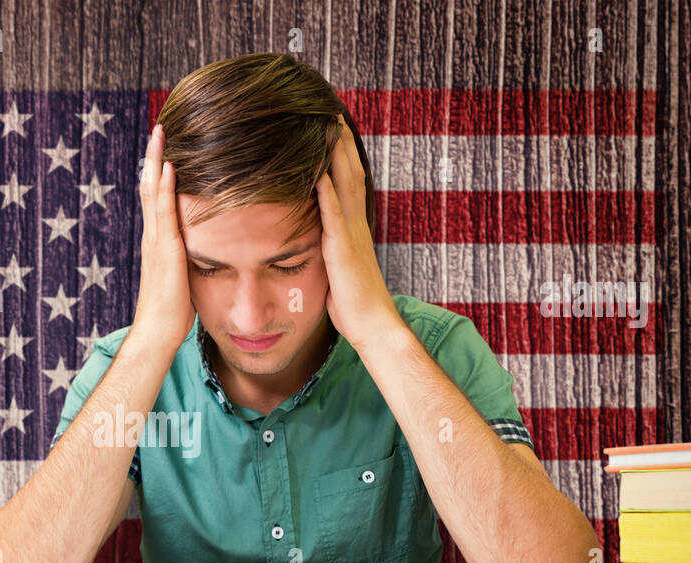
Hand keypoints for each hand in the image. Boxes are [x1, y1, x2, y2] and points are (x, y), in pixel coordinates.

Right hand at [131, 124, 195, 350]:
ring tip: (160, 133)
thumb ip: (188, 260)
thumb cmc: (173, 313)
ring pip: (153, 192)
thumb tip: (203, 250)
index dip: (159, 172)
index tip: (165, 148)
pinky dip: (165, 188)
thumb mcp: (183, 278)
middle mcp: (153, 236)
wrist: (158, 333)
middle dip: (154, 157)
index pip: (157, 199)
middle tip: (159, 127)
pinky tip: (169, 167)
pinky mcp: (165, 250)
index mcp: (158, 242)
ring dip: (156, 162)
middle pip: (150, 187)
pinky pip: (164, 213)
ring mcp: (156, 241)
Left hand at [315, 115, 403, 343]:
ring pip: (345, 186)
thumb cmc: (354, 301)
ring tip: (326, 127)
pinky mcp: (342, 251)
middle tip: (330, 109)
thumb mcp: (340, 264)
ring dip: (336, 156)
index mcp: (353, 225)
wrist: (373, 324)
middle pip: (349, 172)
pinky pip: (334, 218)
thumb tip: (321, 234)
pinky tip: (318, 174)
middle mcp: (355, 224)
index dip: (340, 151)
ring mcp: (351, 235)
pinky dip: (327, 194)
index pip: (348, 179)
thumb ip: (332, 244)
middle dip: (339, 141)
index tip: (330, 125)